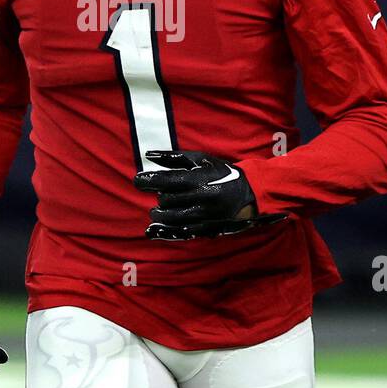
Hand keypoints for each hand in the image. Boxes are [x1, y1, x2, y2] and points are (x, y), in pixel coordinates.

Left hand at [133, 150, 286, 240]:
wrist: (249, 193)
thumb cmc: (221, 172)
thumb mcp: (200, 160)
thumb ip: (173, 158)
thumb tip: (149, 155)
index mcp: (198, 179)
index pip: (165, 181)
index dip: (147, 181)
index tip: (137, 180)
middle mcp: (200, 198)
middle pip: (167, 200)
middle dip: (159, 197)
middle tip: (159, 193)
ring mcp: (203, 215)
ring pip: (171, 218)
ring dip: (160, 214)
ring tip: (158, 209)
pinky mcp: (206, 228)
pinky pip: (180, 232)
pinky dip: (165, 231)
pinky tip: (154, 230)